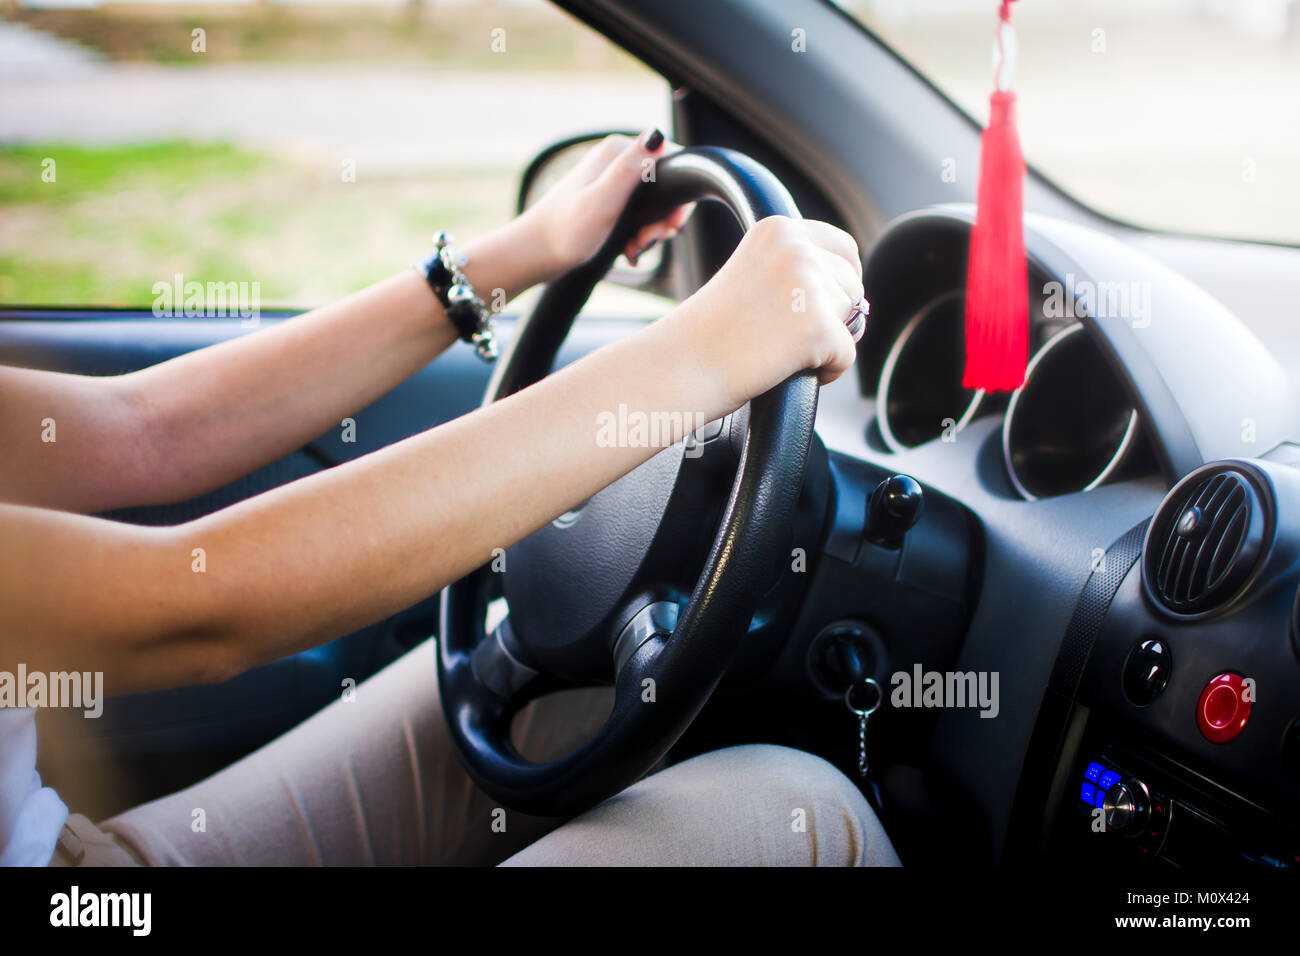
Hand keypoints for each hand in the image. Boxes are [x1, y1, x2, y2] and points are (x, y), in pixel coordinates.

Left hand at [517, 128, 693, 278]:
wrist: (536, 253)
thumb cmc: (565, 230)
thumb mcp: (602, 200)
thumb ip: (630, 169)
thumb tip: (657, 134)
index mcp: (618, 152)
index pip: (673, 160)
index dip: (680, 196)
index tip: (671, 226)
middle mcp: (617, 161)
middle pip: (666, 186)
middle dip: (664, 219)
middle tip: (648, 241)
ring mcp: (613, 182)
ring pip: (655, 205)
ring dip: (652, 232)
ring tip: (635, 249)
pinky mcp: (609, 202)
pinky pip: (640, 217)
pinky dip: (639, 236)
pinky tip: (629, 251)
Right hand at [666, 216, 864, 411]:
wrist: (681, 365)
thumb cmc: (710, 332)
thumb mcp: (753, 274)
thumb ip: (795, 267)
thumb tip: (856, 290)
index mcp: (779, 229)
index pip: (844, 247)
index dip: (841, 280)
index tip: (822, 305)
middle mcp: (796, 248)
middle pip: (852, 284)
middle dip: (834, 314)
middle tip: (786, 335)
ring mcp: (808, 285)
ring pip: (854, 318)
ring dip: (829, 341)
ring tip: (781, 351)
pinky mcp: (817, 326)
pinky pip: (847, 354)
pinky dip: (828, 371)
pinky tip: (789, 370)